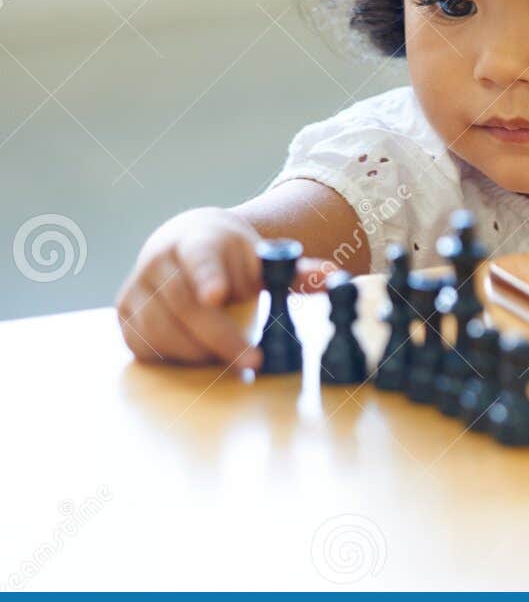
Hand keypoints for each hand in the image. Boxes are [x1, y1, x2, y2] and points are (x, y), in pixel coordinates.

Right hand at [116, 207, 331, 368]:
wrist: (187, 243)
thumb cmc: (232, 256)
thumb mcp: (261, 257)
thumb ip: (294, 271)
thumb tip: (331, 275)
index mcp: (196, 240)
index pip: (201, 258)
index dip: (208, 277)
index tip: (218, 296)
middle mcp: (159, 260)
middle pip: (186, 306)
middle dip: (222, 338)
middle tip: (254, 361)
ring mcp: (136, 286)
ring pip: (164, 330)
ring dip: (200, 352)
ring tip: (231, 356)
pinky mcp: (125, 313)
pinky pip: (147, 345)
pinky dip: (176, 356)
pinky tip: (200, 355)